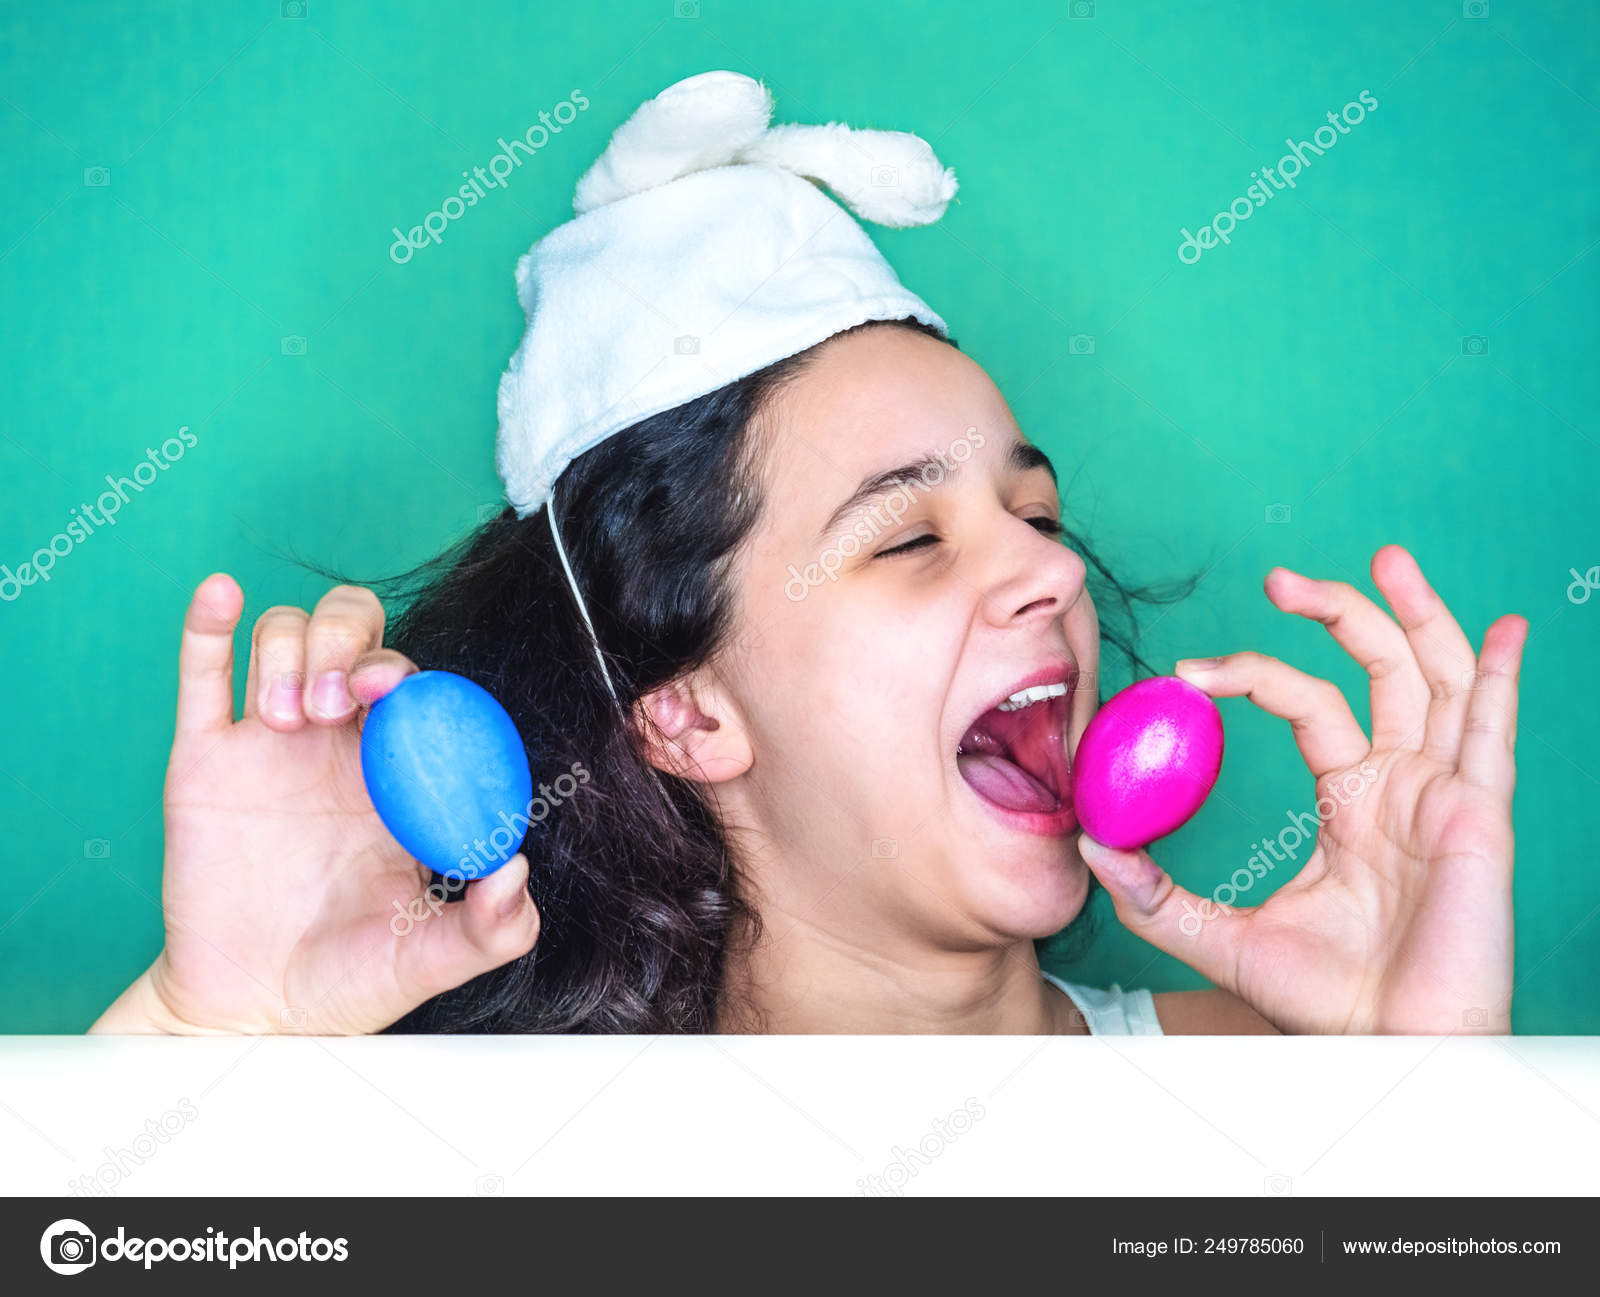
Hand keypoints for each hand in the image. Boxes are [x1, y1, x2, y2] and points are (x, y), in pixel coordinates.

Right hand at [91, 574, 539, 1034]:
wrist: (252, 1012)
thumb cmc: (348, 979)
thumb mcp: (431, 959)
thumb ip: (493, 929)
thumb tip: (515, 868)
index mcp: (401, 773)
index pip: (417, 685)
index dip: (408, 670)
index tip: (393, 692)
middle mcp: (341, 744)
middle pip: (355, 635)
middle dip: (347, 644)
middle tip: (334, 703)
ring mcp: (271, 742)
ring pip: (284, 637)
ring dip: (287, 651)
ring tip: (284, 719)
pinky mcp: (205, 755)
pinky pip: (203, 674)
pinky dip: (209, 624)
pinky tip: (222, 594)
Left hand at [1076, 545, 1525, 1034]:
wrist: (1386, 1046)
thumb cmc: (1325, 998)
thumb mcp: (1218, 934)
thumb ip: (1155, 894)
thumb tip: (1089, 846)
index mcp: (1349, 797)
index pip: (1305, 703)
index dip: (1252, 672)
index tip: (1188, 669)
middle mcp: (1399, 781)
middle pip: (1378, 669)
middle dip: (1336, 613)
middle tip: (1278, 580)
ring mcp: (1441, 792)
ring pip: (1437, 679)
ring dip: (1414, 613)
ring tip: (1383, 557)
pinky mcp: (1476, 814)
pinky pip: (1494, 734)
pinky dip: (1500, 677)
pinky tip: (1505, 629)